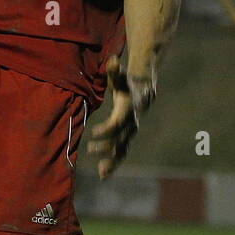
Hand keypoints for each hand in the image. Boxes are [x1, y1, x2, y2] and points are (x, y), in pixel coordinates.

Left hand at [85, 57, 154, 179]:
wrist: (144, 91)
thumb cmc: (127, 82)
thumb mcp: (120, 76)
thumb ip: (114, 70)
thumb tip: (112, 60)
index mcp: (128, 110)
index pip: (118, 122)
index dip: (107, 129)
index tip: (94, 134)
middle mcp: (131, 124)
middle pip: (120, 139)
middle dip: (106, 146)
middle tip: (89, 148)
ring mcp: (130, 133)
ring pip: (122, 150)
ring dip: (112, 162)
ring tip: (101, 172)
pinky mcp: (126, 138)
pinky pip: (121, 153)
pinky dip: (113, 164)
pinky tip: (103, 174)